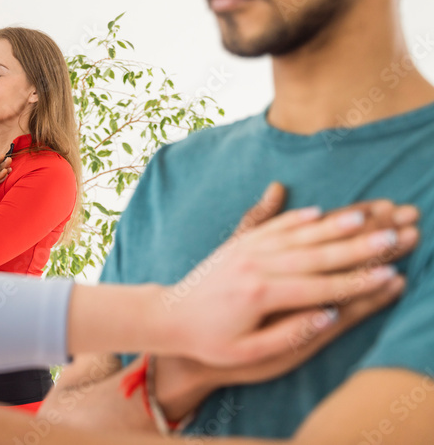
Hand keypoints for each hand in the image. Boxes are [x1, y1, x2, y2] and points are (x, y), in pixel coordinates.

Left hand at [161, 183, 418, 367]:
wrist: (168, 316)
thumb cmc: (211, 342)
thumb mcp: (250, 351)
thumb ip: (292, 334)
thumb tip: (331, 314)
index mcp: (260, 295)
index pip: (320, 288)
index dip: (357, 282)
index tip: (391, 275)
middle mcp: (254, 266)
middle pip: (316, 254)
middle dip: (359, 246)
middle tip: (394, 237)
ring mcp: (245, 250)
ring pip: (297, 234)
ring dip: (333, 224)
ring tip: (367, 215)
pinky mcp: (237, 243)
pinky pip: (272, 225)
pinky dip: (297, 218)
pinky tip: (320, 211)